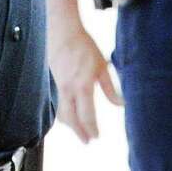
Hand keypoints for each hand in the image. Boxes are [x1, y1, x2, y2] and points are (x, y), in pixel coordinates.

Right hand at [49, 27, 122, 142]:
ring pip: (60, 112)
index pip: (86, 116)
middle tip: (87, 140)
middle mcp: (68, 89)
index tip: (96, 137)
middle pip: (71, 119)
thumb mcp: (102, 65)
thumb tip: (120, 104)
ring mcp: (57, 85)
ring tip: (78, 129)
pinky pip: (55, 102)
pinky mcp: (50, 81)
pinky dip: (62, 112)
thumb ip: (110, 88)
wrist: (62, 30)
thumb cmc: (84, 45)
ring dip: (70, 124)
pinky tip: (67, 113)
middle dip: (79, 132)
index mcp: (82, 85)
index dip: (91, 129)